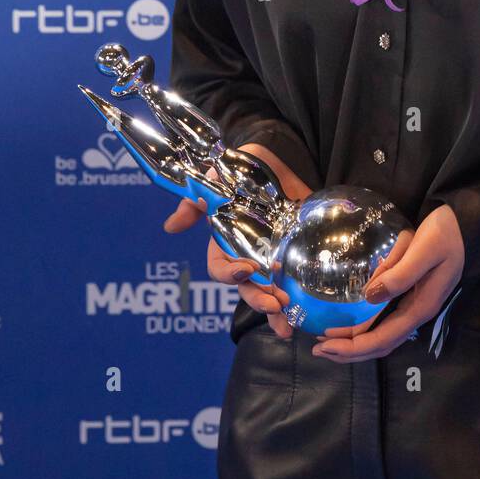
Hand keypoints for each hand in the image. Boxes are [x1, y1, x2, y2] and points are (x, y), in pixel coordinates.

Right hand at [163, 143, 313, 338]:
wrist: (278, 157)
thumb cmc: (239, 170)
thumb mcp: (214, 181)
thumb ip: (194, 202)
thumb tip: (170, 226)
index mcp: (225, 244)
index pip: (221, 269)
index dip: (229, 274)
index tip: (245, 270)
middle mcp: (248, 256)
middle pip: (248, 288)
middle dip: (258, 301)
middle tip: (274, 306)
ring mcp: (273, 256)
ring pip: (272, 291)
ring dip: (278, 310)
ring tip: (289, 321)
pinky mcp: (297, 251)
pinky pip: (297, 278)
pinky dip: (302, 295)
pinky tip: (308, 310)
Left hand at [311, 204, 464, 362]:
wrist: (466, 226)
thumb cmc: (445, 235)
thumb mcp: (422, 250)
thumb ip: (398, 274)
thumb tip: (369, 296)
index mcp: (420, 307)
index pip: (382, 339)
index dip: (353, 346)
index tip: (325, 344)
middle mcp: (417, 313)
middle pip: (380, 344)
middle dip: (349, 351)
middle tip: (317, 349)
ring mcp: (415, 306)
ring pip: (382, 336)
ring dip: (355, 342)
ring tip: (328, 340)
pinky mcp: (412, 296)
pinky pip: (385, 321)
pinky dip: (365, 328)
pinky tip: (351, 322)